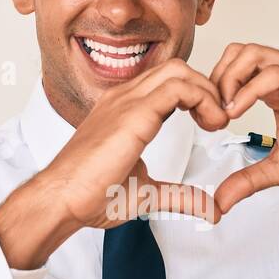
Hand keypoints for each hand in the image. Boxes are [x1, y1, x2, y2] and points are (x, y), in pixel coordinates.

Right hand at [0, 59, 229, 268]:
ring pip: (180, 71)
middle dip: (206, 89)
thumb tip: (208, 209)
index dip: (195, 95)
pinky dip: (203, 99)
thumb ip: (180, 196)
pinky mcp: (134, 114)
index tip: (209, 123)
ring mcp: (127, 102)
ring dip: (207, 92)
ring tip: (216, 123)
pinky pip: (178, 88)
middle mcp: (125, 99)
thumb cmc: (89, 195)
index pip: (167, 82)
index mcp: (124, 110)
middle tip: (217, 121)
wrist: (61, 200)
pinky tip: (209, 124)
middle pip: (177, 68)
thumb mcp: (147, 193)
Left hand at [208, 43, 278, 212]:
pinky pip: (275, 73)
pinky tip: (238, 110)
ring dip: (228, 80)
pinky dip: (249, 89)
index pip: (231, 71)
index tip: (206, 123)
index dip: (212, 92)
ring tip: (224, 112)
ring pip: (251, 54)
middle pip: (235, 53)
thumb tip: (219, 202)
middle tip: (211, 114)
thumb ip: (248, 180)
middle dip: (214, 80)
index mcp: (275, 89)